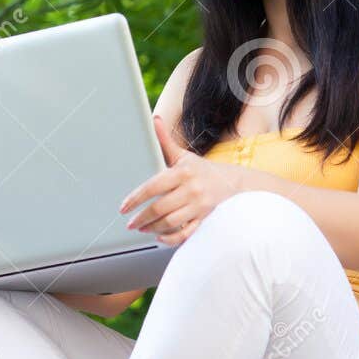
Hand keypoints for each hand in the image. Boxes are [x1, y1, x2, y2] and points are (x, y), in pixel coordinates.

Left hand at [117, 114, 245, 246]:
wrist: (234, 183)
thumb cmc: (202, 169)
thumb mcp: (184, 155)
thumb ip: (165, 140)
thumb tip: (155, 119)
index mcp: (183, 172)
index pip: (153, 187)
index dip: (135, 199)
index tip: (123, 207)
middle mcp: (191, 189)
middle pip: (159, 207)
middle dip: (141, 218)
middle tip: (130, 223)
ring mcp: (199, 206)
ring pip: (170, 222)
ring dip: (152, 228)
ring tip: (142, 228)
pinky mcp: (205, 219)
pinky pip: (185, 233)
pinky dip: (170, 238)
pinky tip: (159, 236)